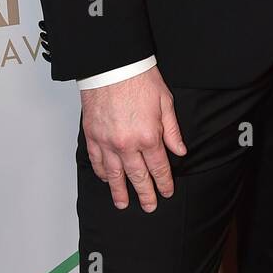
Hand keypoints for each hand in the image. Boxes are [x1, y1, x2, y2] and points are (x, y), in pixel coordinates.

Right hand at [80, 67, 186, 211]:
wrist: (113, 66)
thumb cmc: (140, 79)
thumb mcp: (165, 102)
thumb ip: (172, 130)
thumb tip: (180, 151)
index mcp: (148, 136)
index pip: (158, 167)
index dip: (163, 182)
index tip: (166, 192)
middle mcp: (127, 144)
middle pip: (137, 176)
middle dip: (145, 194)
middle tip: (149, 206)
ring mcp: (107, 143)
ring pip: (114, 175)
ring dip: (120, 191)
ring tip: (123, 204)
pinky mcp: (92, 136)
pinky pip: (97, 162)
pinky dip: (102, 173)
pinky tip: (106, 179)